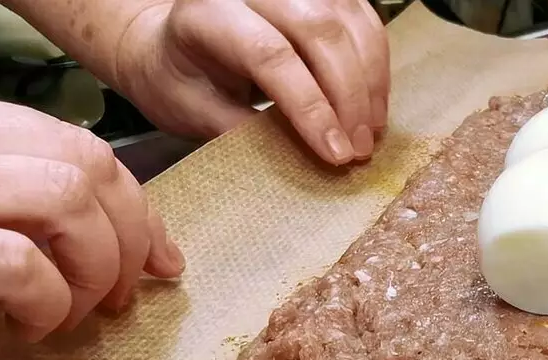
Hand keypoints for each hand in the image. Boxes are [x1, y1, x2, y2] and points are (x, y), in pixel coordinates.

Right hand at [0, 99, 183, 341]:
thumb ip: (54, 225)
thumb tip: (159, 255)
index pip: (71, 142)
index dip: (134, 201)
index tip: (161, 259)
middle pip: (82, 160)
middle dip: (130, 235)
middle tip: (119, 298)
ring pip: (62, 196)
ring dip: (92, 268)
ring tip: (66, 314)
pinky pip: (16, 262)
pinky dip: (46, 302)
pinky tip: (28, 327)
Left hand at [114, 0, 390, 165]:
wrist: (171, 43)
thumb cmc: (179, 80)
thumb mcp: (194, 112)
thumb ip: (244, 131)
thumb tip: (305, 157)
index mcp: (207, 13)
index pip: (271, 55)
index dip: (311, 108)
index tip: (336, 154)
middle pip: (319, 31)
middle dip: (349, 96)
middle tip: (360, 149)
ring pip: (349, 22)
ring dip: (370, 82)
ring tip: (370, 132)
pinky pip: (363, 18)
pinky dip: (376, 64)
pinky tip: (374, 103)